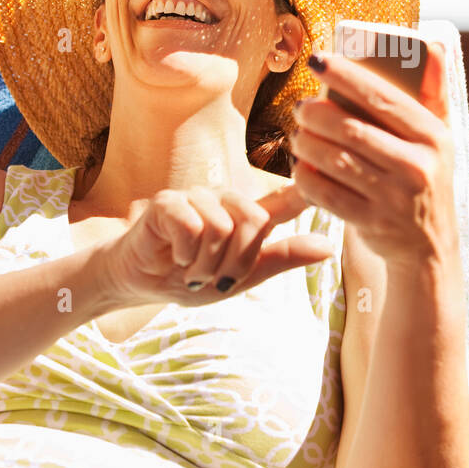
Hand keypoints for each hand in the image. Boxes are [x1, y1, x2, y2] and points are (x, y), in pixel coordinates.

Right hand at [94, 183, 334, 308]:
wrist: (139, 283)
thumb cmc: (191, 276)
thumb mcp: (242, 276)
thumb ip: (282, 258)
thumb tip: (329, 247)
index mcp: (247, 216)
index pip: (286, 199)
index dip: (307, 192)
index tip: (328, 184)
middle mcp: (226, 199)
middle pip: (255, 222)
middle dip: (236, 262)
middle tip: (214, 277)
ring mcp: (198, 196)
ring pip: (223, 228)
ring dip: (207, 264)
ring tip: (192, 269)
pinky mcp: (169, 202)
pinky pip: (194, 226)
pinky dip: (187, 253)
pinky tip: (175, 256)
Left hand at [291, 43, 459, 267]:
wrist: (428, 244)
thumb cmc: (424, 175)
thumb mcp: (439, 136)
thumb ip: (434, 92)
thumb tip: (433, 45)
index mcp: (433, 136)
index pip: (383, 97)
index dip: (346, 76)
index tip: (318, 60)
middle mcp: (417, 166)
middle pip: (351, 129)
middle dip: (316, 113)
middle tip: (300, 107)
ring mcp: (394, 198)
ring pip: (335, 161)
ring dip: (305, 143)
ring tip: (297, 135)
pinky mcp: (372, 223)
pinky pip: (326, 194)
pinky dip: (305, 178)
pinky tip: (300, 167)